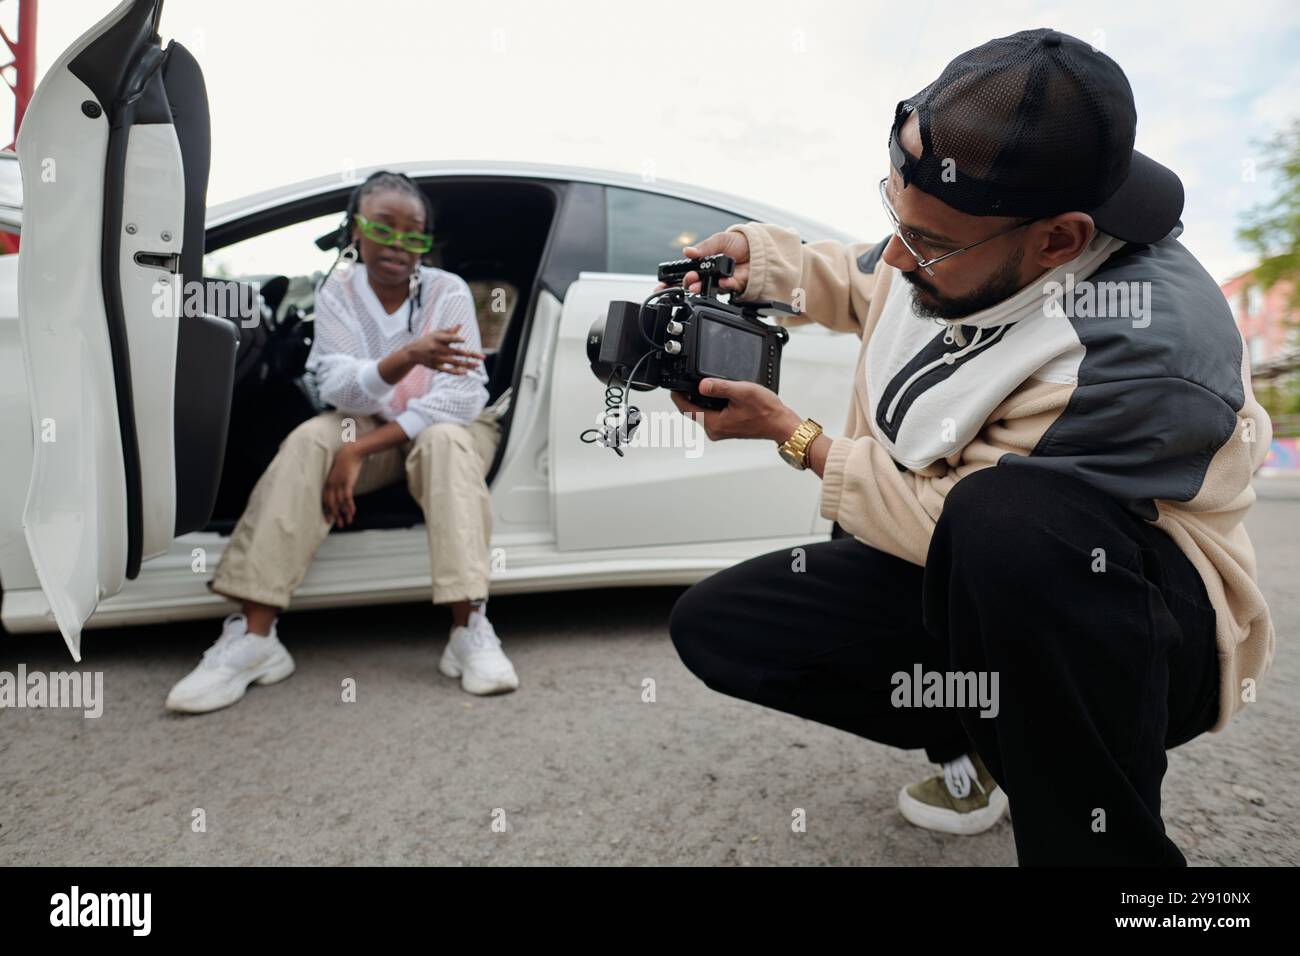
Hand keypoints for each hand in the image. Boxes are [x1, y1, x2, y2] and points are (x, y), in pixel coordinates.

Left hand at [322, 444, 363, 527]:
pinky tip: (352, 512)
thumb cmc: (345, 461)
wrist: (351, 452)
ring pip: (340, 503)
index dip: (327, 510)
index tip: (329, 519)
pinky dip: (350, 506)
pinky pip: (347, 498)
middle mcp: (331, 485)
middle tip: (338, 525)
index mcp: (327, 483)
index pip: (324, 500)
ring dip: (344, 514)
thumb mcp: (338, 473)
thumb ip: (337, 482)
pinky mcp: (347, 482)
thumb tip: (339, 491)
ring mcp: (338, 484)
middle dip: (334, 516)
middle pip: (331, 504)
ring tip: (347, 522)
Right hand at [405, 324, 484, 374]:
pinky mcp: (436, 367)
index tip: (464, 339)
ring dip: (467, 364)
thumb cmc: (428, 340)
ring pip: (454, 362)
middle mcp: (437, 348)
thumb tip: (460, 325)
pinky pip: (448, 370)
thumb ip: (449, 331)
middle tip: (482, 357)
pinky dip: (457, 372)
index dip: (455, 339)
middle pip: (456, 352)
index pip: (447, 338)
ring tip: (478, 365)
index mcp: (437, 338)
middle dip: (470, 355)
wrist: (413, 352)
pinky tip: (466, 372)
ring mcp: (437, 359)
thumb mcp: (436, 334)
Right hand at [653, 231, 750, 294]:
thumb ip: (704, 248)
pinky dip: (724, 285)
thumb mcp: (719, 240)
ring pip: (705, 289)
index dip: (671, 282)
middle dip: (686, 284)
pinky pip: (727, 288)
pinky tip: (723, 280)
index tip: (662, 287)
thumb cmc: (739, 242)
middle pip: (692, 284)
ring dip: (699, 288)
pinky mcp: (733, 286)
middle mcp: (709, 274)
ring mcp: (720, 282)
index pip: (683, 273)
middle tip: (688, 279)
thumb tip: (688, 251)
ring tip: (696, 284)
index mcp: (702, 262)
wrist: (759, 248)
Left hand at [669, 378, 801, 442]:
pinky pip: (711, 415)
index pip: (686, 409)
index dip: (677, 396)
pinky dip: (709, 405)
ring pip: (702, 413)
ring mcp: (721, 431)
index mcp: (714, 424)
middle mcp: (715, 430)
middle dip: (686, 397)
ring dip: (699, 401)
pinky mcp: (727, 428)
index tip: (672, 386)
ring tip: (698, 386)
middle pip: (692, 411)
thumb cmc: (766, 411)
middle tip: (683, 382)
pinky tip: (714, 395)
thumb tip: (702, 385)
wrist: (781, 424)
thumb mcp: (742, 392)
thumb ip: (720, 387)